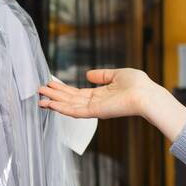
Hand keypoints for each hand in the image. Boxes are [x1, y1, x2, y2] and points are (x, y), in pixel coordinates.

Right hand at [37, 67, 155, 120]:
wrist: (146, 95)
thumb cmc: (138, 85)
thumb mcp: (117, 74)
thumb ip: (102, 75)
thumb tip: (88, 74)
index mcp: (101, 94)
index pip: (77, 93)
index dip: (63, 89)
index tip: (51, 83)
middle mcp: (95, 103)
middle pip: (70, 99)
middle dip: (54, 95)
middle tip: (39, 90)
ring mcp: (94, 108)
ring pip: (69, 106)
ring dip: (54, 102)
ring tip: (40, 98)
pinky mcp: (95, 112)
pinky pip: (74, 111)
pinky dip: (61, 108)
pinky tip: (51, 105)